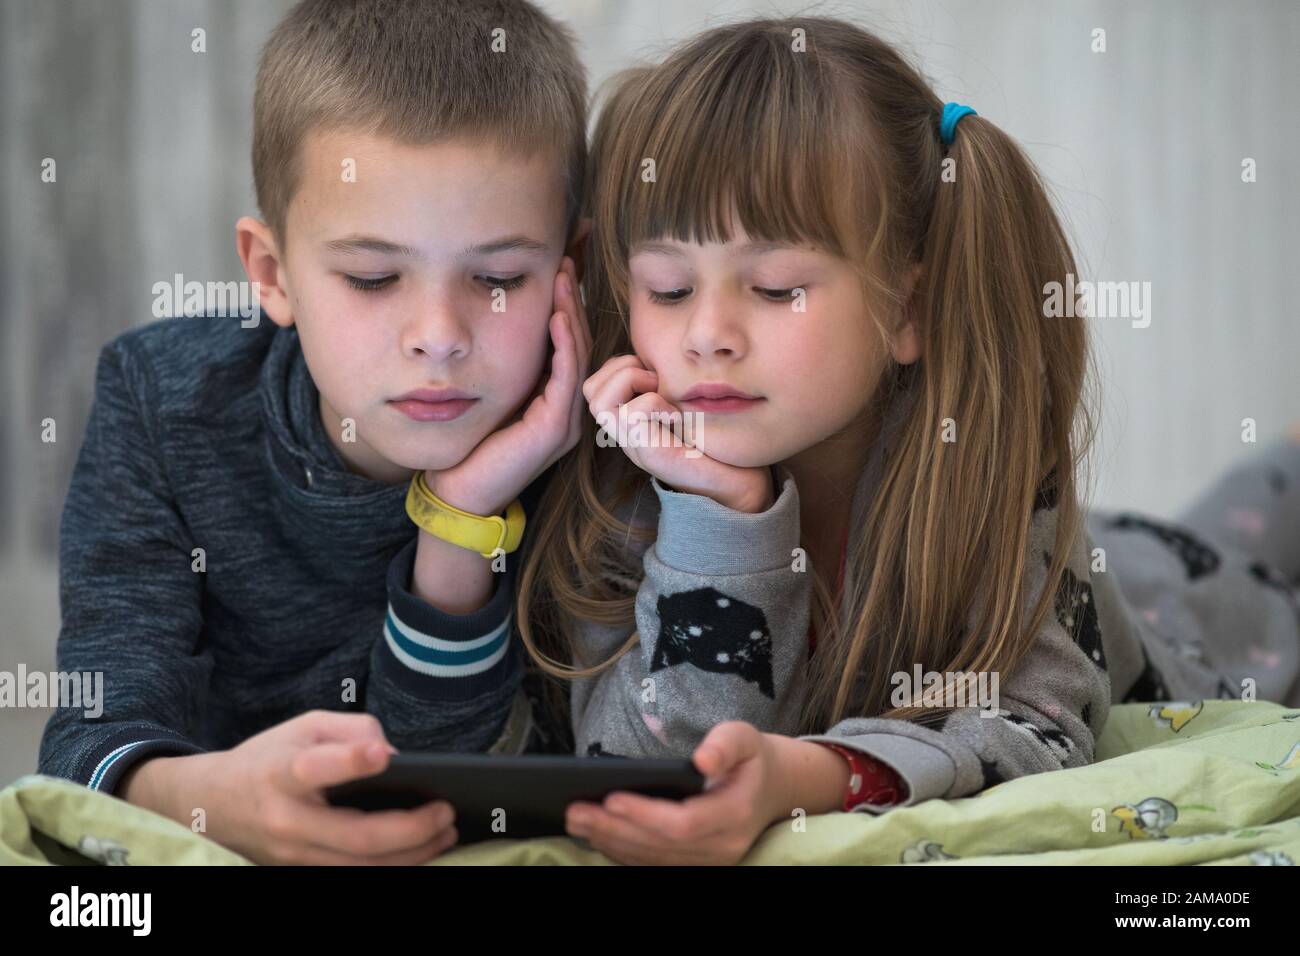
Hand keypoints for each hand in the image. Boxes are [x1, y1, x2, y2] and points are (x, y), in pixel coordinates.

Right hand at [162, 710, 457, 864]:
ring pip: (361, 865)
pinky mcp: (302, 871)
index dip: (349, 762)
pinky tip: (422, 849)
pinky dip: (393, 864)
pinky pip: (354, 874)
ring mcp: (293, 855)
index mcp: (281, 773)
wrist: (211, 804)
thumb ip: (352, 730)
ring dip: (413, 854)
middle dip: (410, 828)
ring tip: (446, 832)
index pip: (314, 769)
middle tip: (445, 811)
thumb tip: (394, 756)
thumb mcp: (305, 725)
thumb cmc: (268, 758)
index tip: (382, 756)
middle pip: (356, 836)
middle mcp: (287, 821)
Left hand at [425, 257, 591, 514]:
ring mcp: (566, 421)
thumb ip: (503, 366)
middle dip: (574, 301)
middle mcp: (568, 410)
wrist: (458, 492)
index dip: (568, 305)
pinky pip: (566, 380)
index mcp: (555, 401)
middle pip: (579, 344)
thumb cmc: (470, 445)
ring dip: (572, 315)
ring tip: (565, 279)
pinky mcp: (554, 430)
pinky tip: (557, 318)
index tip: (562, 266)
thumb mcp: (490, 394)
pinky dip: (564, 346)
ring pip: (578, 357)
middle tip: (568, 261)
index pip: (569, 344)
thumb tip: (497, 319)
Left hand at [563, 721, 786, 864]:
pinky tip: (595, 835)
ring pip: (653, 859)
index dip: (645, 815)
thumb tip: (702, 759)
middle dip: (614, 829)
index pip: (683, 823)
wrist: (770, 789)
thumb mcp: (745, 738)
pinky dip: (622, 852)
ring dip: (610, 842)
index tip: (610, 797)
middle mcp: (723, 848)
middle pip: (660, 846)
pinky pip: (654, 864)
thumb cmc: (750, 758)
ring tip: (576, 821)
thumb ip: (726, 744)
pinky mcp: (696, 866)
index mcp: (735, 814)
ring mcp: (709, 862)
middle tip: (575, 811)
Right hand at [583, 354, 772, 512]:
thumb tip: (659, 355)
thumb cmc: (717, 444)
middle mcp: (625, 435)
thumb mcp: (685, 406)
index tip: (656, 373)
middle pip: (590, 390)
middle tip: (657, 380)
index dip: (620, 365)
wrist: (738, 487)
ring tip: (662, 392)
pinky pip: (631, 414)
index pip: (596, 383)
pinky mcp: (650, 454)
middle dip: (622, 368)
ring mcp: (634, 446)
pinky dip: (655, 403)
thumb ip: (667, 387)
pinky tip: (678, 415)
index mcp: (630, 422)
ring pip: (600, 401)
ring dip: (633, 382)